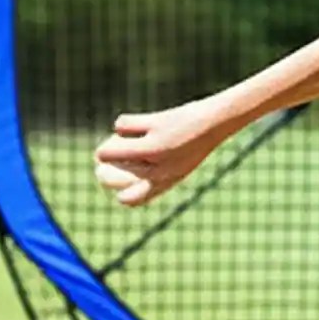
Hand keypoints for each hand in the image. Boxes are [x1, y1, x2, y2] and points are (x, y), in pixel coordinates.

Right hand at [93, 100, 230, 206]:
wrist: (217, 120)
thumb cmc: (196, 143)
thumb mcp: (179, 165)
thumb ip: (155, 174)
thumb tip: (118, 177)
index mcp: (165, 180)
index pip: (131, 199)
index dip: (118, 193)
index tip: (116, 181)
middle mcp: (161, 168)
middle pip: (108, 177)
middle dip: (101, 168)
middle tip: (101, 157)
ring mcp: (158, 147)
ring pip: (109, 150)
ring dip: (108, 144)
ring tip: (116, 138)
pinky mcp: (157, 126)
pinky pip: (121, 126)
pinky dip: (122, 124)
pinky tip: (132, 123)